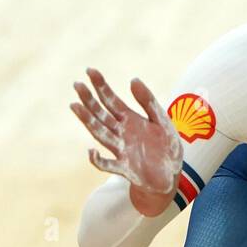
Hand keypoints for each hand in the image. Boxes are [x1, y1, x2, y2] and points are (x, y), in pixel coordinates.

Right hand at [69, 68, 182, 213]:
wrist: (171, 175)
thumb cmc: (166, 147)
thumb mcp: (162, 121)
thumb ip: (149, 102)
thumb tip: (133, 79)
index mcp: (129, 119)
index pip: (111, 100)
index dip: (101, 86)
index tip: (90, 70)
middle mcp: (121, 132)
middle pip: (101, 114)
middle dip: (89, 100)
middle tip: (77, 84)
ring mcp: (121, 150)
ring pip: (100, 134)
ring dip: (87, 121)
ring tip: (75, 106)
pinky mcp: (125, 168)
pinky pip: (108, 165)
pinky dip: (98, 160)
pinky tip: (91, 152)